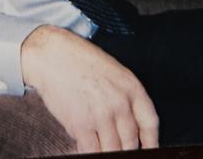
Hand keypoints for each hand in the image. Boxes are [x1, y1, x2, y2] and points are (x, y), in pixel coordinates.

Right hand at [21, 25, 158, 152]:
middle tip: (118, 147)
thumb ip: (123, 94)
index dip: (151, 141)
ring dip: (107, 151)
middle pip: (131, 141)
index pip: (150, 122)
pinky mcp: (81, 125)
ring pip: (113, 150)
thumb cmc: (78, 58)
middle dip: (125, 148)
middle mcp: (119, 102)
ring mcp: (101, 115)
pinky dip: (90, 153)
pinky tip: (86, 146)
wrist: (51, 54)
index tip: (148, 148)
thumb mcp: (111, 70)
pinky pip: (92, 151)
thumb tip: (127, 121)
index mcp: (130, 86)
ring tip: (101, 146)